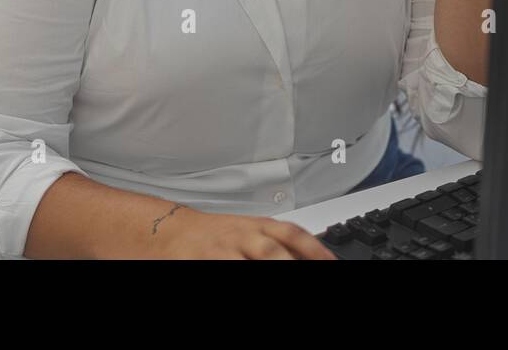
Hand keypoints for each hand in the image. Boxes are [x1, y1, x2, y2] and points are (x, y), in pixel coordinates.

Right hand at [155, 208, 336, 259]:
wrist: (174, 230)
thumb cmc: (219, 234)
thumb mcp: (252, 232)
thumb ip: (281, 244)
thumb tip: (314, 256)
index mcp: (260, 226)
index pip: (293, 234)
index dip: (316, 249)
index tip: (333, 263)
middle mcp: (243, 236)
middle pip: (271, 251)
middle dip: (290, 265)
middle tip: (314, 273)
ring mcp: (223, 250)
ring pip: (244, 262)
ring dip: (267, 269)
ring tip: (285, 282)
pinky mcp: (204, 261)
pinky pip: (223, 269)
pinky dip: (235, 273)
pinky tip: (242, 277)